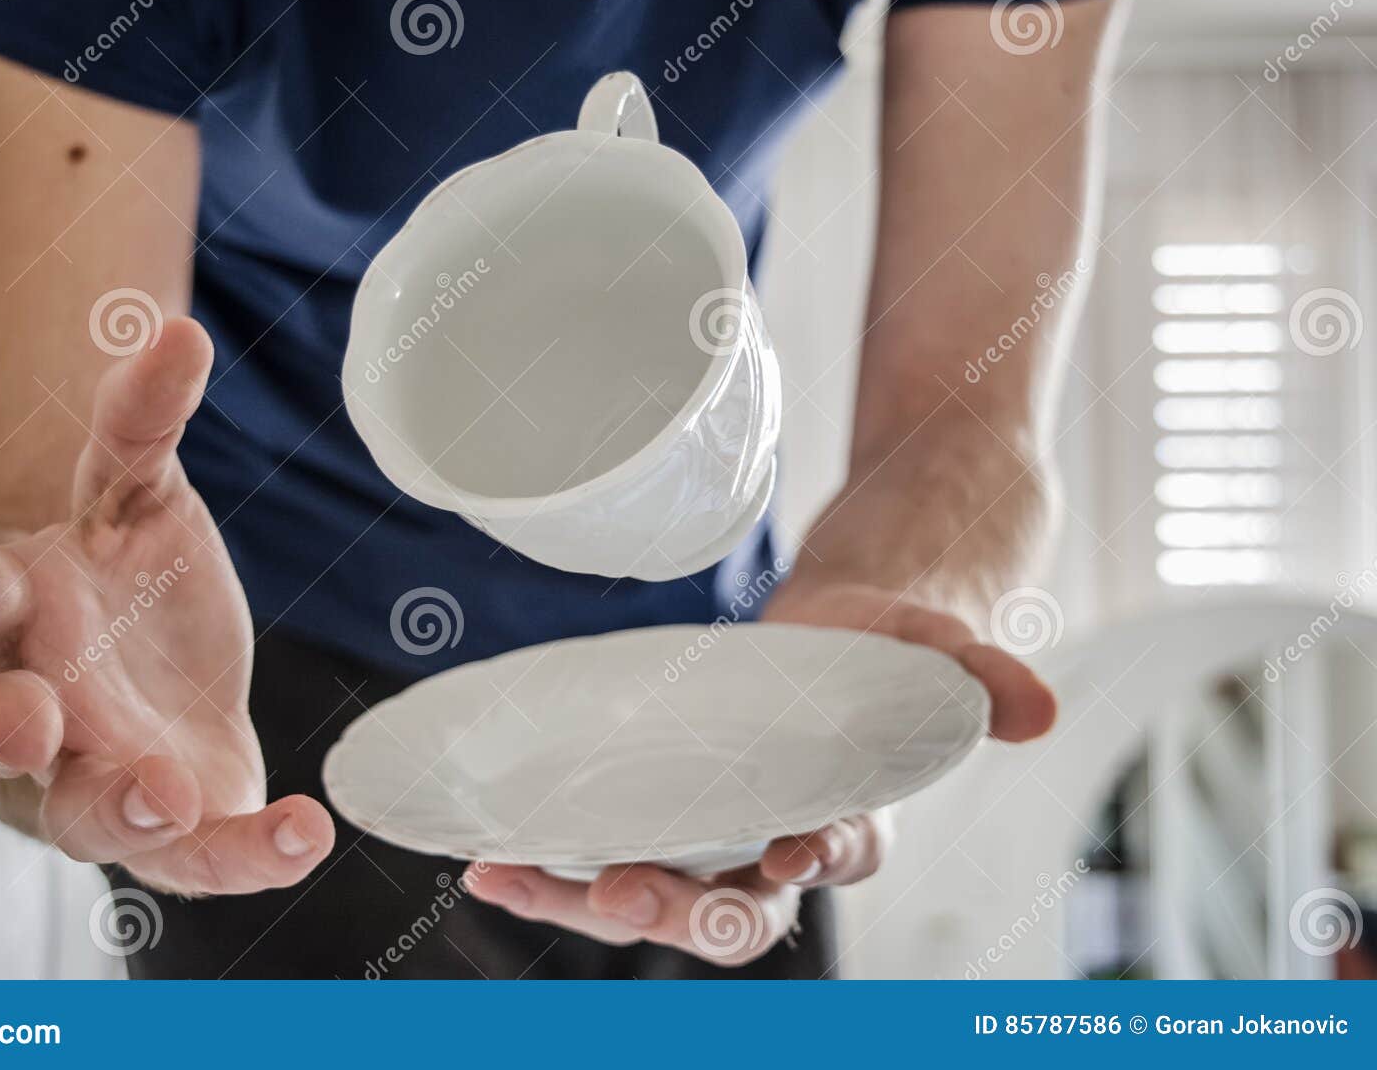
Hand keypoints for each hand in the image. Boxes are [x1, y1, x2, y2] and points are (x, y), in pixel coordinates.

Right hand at [0, 318, 332, 894]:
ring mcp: (97, 776)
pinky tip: (306, 832)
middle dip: (2, 724)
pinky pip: (200, 855)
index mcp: (17, 612)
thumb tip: (178, 330)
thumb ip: (143, 424)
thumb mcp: (134, 496)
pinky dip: (251, 852)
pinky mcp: (170, 828)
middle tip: (30, 718)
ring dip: (115, 805)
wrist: (153, 682)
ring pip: (82, 811)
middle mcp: (39, 703)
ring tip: (162, 793)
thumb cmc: (123, 583)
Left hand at [465, 580, 1053, 965]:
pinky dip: (552, 864)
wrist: (837, 626)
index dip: (812, 862)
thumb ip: (981, 676)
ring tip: (509, 876)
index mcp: (851, 819)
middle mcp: (775, 847)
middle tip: (623, 889)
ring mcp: (710, 837)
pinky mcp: (659, 812)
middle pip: (728, 906)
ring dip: (582, 896)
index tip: (785, 853)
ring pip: (651, 892)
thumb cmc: (890, 642)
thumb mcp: (936, 645)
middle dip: (676, 908)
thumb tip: (1038, 712)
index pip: (836, 857)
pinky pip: (604, 851)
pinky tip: (495, 857)